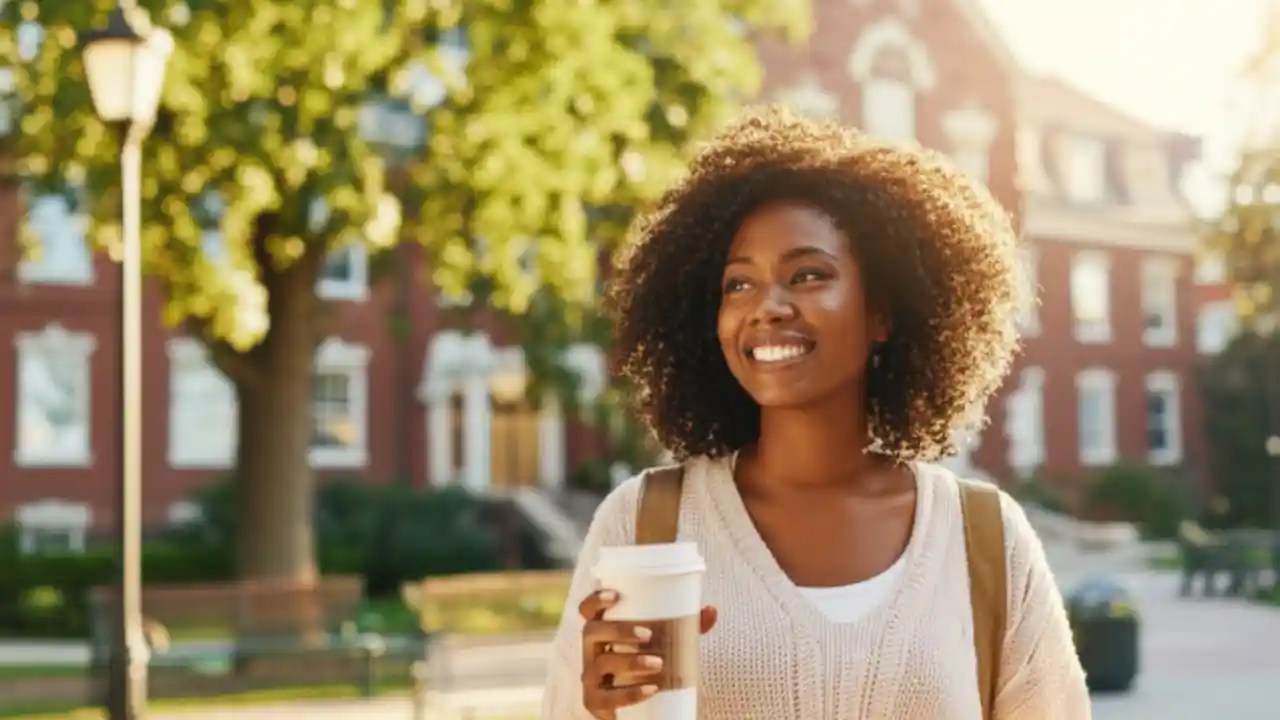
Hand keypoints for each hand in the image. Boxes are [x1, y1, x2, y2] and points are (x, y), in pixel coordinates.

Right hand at [579, 589, 717, 719]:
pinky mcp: (596, 703)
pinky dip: (630, 694)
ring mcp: (590, 678)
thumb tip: (711, 610)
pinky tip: (650, 690)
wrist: (642, 707)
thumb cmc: (649, 662)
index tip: (615, 595)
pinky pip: (607, 699)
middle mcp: (590, 651)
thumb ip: (687, 626)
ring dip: (629, 662)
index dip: (595, 600)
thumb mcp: (666, 642)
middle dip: (618, 630)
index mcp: (602, 631)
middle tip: (648, 634)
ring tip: (658, 663)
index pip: (587, 610)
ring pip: (600, 664)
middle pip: (591, 632)